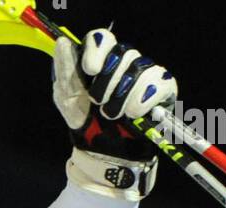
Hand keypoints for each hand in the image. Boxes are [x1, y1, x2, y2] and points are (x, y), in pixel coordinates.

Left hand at [54, 28, 177, 159]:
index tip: (90, 71)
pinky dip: (145, 98)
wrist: (103, 153)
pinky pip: (161, 81)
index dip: (97, 50)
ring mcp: (145, 74)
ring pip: (140, 68)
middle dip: (108, 82)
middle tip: (98, 104)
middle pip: (123, 53)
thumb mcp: (67, 99)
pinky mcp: (163, 89)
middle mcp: (125, 62)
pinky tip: (134, 112)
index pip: (103, 38)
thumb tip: (62, 43)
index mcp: (101, 58)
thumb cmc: (86, 123)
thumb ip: (64, 71)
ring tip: (113, 115)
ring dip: (123, 95)